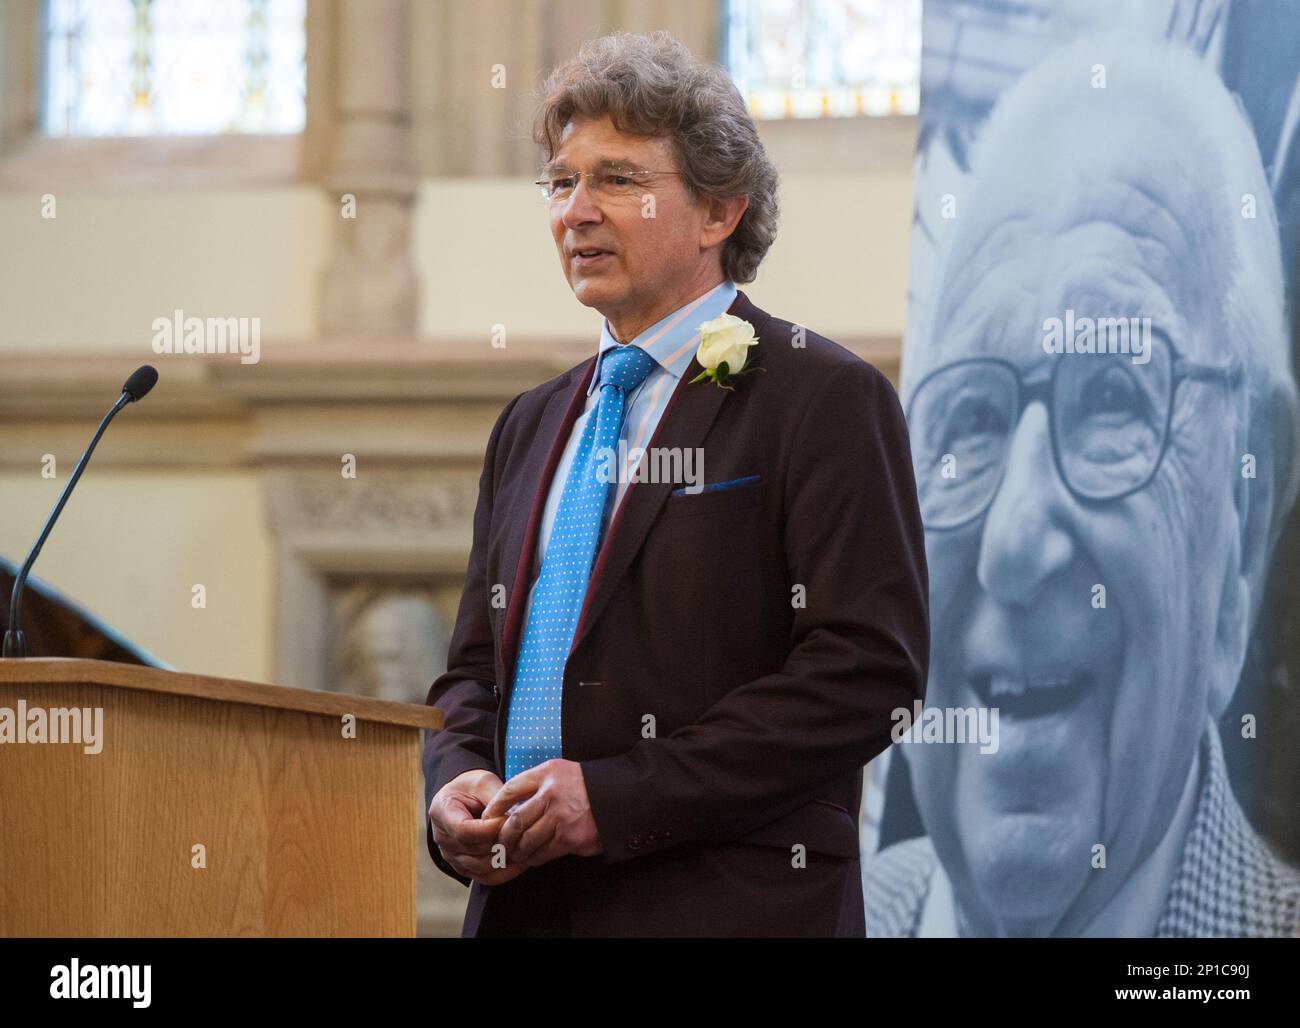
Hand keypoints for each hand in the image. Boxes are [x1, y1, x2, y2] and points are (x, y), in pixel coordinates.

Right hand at [428, 769, 525, 885]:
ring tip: (525, 848)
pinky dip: (504, 873)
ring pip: (480, 867)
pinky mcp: (463, 867)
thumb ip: (495, 797)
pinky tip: (521, 863)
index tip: (508, 821)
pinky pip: (484, 878)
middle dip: (501, 843)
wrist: (464, 798)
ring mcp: (451, 855)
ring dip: (505, 859)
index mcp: (442, 811)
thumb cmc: (474, 787)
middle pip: (474, 851)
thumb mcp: (483, 781)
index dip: (488, 830)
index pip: (463, 830)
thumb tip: (512, 818)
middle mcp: (442, 837)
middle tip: (523, 835)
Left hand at [482, 759, 604, 867]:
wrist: (620, 797)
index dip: (495, 807)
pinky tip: (532, 858)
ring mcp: (562, 817)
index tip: (488, 818)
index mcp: (547, 774)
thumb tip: (509, 806)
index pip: (510, 790)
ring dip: (518, 851)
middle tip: (500, 844)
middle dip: (504, 837)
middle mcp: (552, 794)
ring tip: (515, 853)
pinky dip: (534, 858)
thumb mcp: (560, 771)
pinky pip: (544, 853)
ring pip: (527, 840)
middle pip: (515, 821)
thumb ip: (536, 784)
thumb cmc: (586, 785)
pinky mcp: (572, 838)